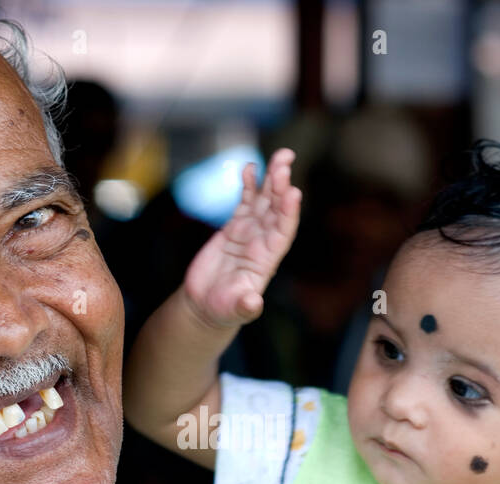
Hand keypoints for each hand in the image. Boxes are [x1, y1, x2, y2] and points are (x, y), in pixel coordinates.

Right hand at [182, 148, 301, 328]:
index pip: (282, 232)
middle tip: (285, 162)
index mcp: (267, 260)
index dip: (288, 213)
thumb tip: (253, 304)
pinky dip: (249, 185)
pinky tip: (251, 168)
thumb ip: (245, 306)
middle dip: (281, 186)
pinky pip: (245, 202)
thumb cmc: (223, 309)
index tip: (293, 193)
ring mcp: (250, 233)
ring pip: (264, 201)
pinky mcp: (234, 228)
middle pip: (276, 209)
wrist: (206, 305)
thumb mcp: (235, 310)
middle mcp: (263, 242)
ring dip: (272, 179)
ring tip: (279, 157)